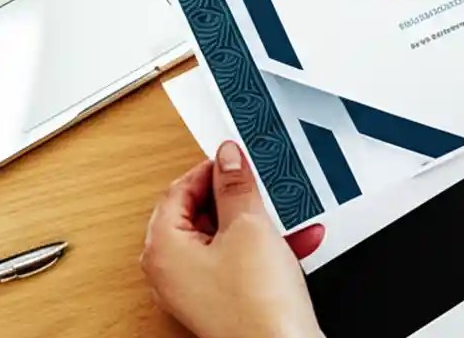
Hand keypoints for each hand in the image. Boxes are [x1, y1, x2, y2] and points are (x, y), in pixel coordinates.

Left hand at [142, 141, 326, 337]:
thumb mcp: (249, 227)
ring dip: (260, 221)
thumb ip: (235, 187)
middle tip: (259, 179)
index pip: (177, 191)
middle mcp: (173, 271)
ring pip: (226, 237)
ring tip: (286, 209)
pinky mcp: (224, 300)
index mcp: (163, 249)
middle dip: (237, 196)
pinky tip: (300, 238)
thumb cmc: (257, 305)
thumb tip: (227, 158)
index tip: (234, 157)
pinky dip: (267, 247)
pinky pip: (241, 261)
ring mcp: (198, 289)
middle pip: (200, 214)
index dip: (210, 169)